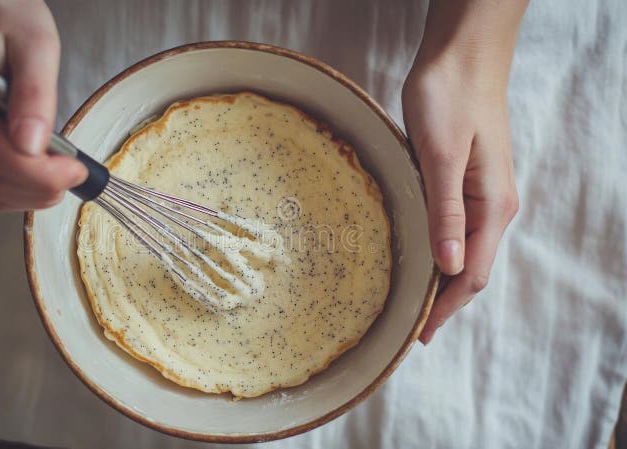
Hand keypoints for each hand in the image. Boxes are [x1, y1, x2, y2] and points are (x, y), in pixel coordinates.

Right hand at [0, 0, 85, 210]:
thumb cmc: (4, 19)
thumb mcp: (33, 43)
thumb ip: (33, 93)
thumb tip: (32, 145)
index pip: (1, 161)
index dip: (44, 174)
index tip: (77, 168)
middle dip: (45, 186)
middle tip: (76, 167)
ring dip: (39, 192)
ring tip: (63, 165)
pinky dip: (29, 189)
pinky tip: (48, 168)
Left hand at [403, 0, 526, 342]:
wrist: (461, 56)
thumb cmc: (449, 98)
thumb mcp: (440, 156)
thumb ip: (446, 213)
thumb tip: (448, 268)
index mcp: (492, 207)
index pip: (471, 275)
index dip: (445, 310)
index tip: (418, 335)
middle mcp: (494, 207)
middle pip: (471, 270)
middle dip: (444, 304)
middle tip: (410, 330)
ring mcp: (483, 194)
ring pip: (464, 252)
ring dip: (441, 281)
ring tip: (412, 304)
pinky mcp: (468, 182)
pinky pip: (457, 230)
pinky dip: (439, 253)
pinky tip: (420, 259)